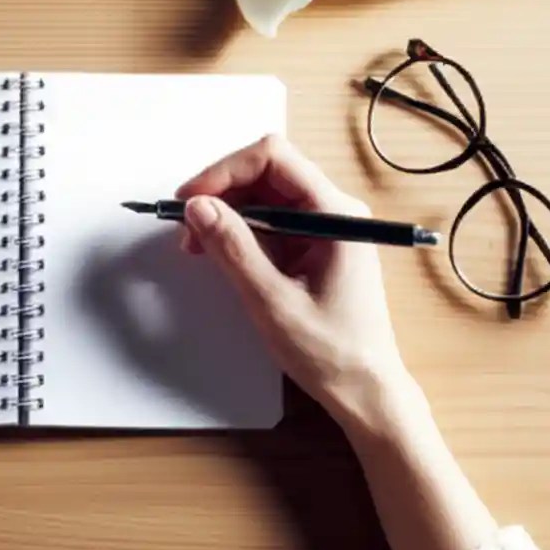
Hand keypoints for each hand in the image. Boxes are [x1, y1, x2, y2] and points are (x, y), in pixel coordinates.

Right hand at [177, 135, 421, 436]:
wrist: (365, 391)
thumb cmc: (331, 352)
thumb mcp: (272, 301)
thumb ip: (233, 249)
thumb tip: (198, 207)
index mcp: (336, 214)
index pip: (274, 158)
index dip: (225, 171)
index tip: (190, 199)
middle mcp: (333, 212)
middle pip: (266, 173)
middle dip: (220, 193)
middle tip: (185, 227)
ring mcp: (323, 229)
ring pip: (263, 197)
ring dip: (225, 213)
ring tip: (195, 245)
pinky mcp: (312, 248)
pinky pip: (269, 224)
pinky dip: (238, 233)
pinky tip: (217, 254)